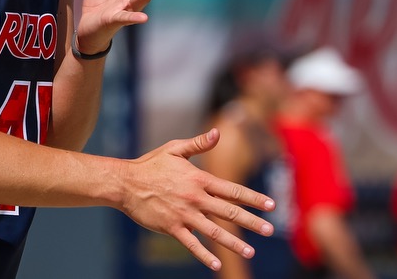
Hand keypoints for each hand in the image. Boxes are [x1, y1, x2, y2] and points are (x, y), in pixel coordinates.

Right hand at [119, 128, 274, 270]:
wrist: (125, 183)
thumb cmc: (151, 164)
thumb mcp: (175, 149)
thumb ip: (199, 143)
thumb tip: (218, 133)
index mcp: (199, 179)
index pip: (232, 190)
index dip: (253, 198)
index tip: (271, 205)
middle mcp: (195, 198)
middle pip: (229, 212)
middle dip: (252, 222)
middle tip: (270, 230)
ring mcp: (184, 215)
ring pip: (214, 232)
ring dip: (234, 243)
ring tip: (250, 251)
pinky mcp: (172, 227)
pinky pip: (191, 244)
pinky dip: (204, 255)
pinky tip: (217, 264)